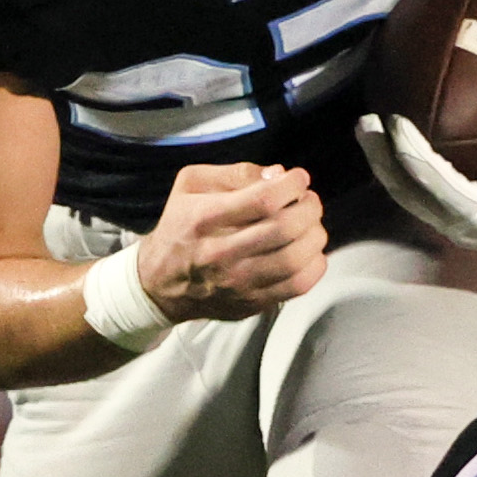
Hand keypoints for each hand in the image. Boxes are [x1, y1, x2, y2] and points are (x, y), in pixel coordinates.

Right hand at [131, 164, 324, 319]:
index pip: (263, 200)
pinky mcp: (250, 303)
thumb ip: (235, 173)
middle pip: (285, 229)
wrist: (161, 282)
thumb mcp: (192, 185)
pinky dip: (314, 265)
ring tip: (311, 225)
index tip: (298, 179)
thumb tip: (278, 174)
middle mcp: (220, 253)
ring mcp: (237, 282)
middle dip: (309, 208)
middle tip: (309, 201)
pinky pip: (297, 286)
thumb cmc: (181, 225)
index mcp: (204, 218)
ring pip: (296, 260)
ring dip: (315, 236)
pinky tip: (308, 252)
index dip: (292, 185)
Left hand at [355, 83, 476, 269]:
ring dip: (384, 166)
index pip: (432, 181)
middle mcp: (461, 227)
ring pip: (407, 199)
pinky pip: (419, 198)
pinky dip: (400, 173)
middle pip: (407, 193)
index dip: (408, 150)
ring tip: (367, 131)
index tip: (395, 120)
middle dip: (381, 158)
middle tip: (364, 121)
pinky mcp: (457, 223)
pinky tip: (391, 149)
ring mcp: (456, 228)